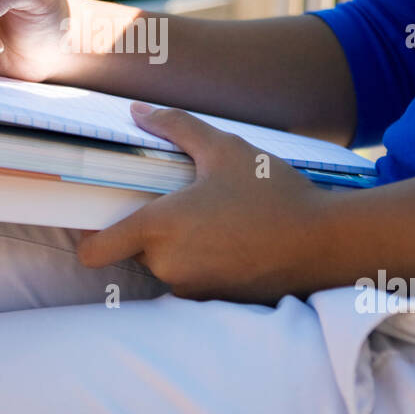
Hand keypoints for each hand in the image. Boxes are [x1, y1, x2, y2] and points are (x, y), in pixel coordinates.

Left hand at [77, 103, 336, 303]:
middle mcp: (168, 265)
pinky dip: (201, 264)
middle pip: (134, 252)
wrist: (324, 243)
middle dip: (151, 231)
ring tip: (214, 220)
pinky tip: (230, 241)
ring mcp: (192, 288)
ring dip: (178, 248)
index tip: (101, 217)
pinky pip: (192, 281)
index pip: (96, 250)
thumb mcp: (225, 148)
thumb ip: (176, 127)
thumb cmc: (272, 192)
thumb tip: (137, 111)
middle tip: (183, 204)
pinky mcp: (215, 302)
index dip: (91, 235)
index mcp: (160, 229)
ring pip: (165, 266)